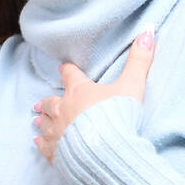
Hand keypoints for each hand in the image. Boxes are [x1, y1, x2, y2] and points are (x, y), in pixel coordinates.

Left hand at [33, 26, 154, 164]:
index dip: (68, 71)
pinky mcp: (58, 153)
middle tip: (40, 104)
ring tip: (36, 121)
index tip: (64, 68)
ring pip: (45, 124)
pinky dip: (42, 144)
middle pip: (52, 102)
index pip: (71, 75)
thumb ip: (139, 60)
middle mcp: (64, 110)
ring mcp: (58, 133)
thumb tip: (148, 31)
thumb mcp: (132, 86)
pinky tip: (38, 143)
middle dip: (47, 102)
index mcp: (79, 92)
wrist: (108, 152)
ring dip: (42, 121)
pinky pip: (45, 146)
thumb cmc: (119, 117)